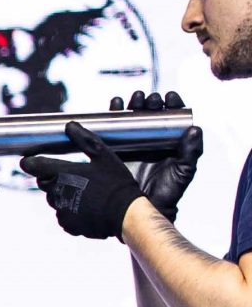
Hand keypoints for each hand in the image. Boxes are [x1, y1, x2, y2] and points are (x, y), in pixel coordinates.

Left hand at [20, 124, 150, 240]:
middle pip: (44, 183)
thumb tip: (70, 126)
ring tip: (83, 192)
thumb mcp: (103, 155)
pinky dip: (70, 210)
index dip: (30, 162)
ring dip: (62, 194)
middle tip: (69, 175)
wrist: (125, 214)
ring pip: (54, 199)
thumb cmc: (116, 183)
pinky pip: (63, 214)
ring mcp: (61, 210)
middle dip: (51, 178)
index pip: (34, 166)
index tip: (28, 161)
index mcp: (63, 173)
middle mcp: (57, 193)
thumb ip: (84, 140)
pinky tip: (86, 206)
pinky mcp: (68, 225)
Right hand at [108, 91, 202, 220]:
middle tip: (149, 101)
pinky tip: (115, 105)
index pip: (171, 116)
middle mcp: (149, 138)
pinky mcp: (113, 147)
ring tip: (133, 101)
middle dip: (149, 102)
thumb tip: (194, 129)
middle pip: (149, 112)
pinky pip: (111, 127)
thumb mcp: (184, 171)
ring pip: (131, 116)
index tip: (169, 98)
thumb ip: (191, 152)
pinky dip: (112, 113)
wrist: (141, 208)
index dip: (171, 104)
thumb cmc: (167, 191)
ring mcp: (131, 142)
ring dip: (132, 105)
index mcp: (168, 140)